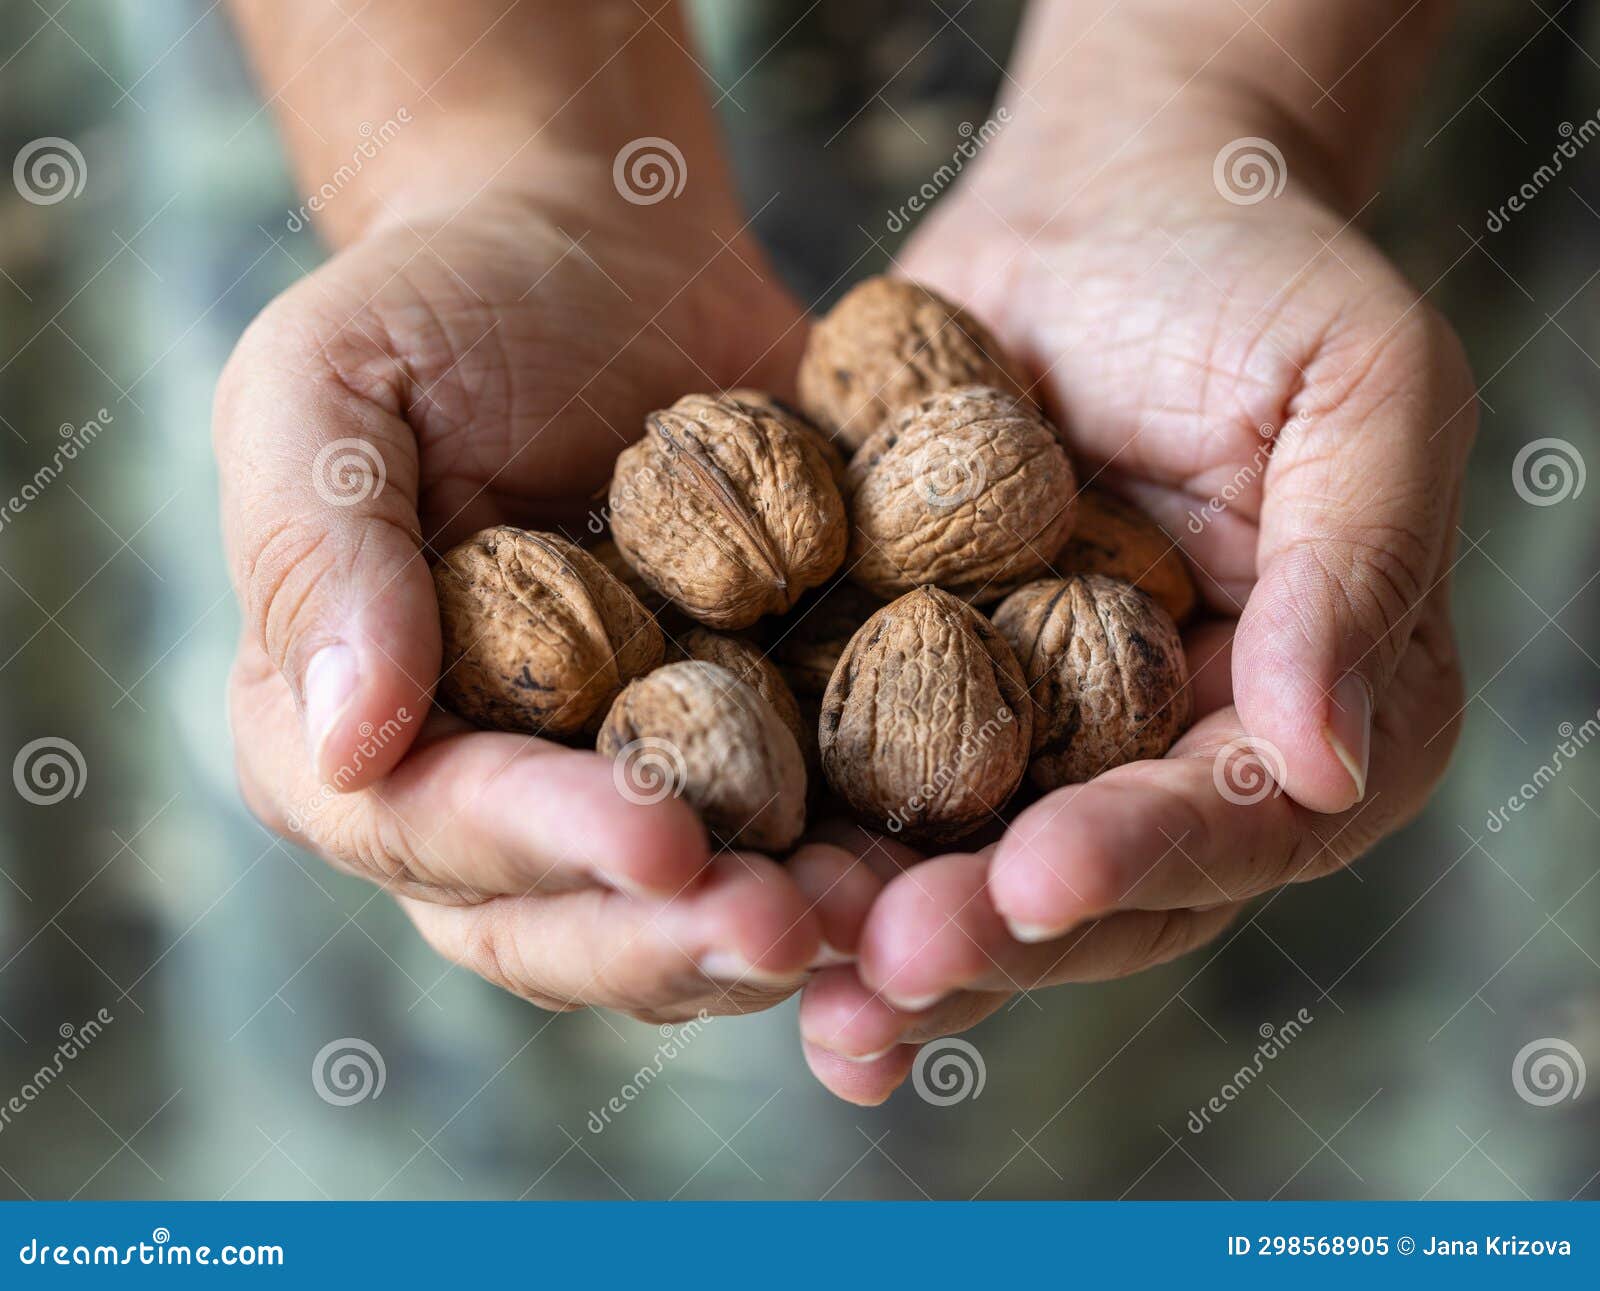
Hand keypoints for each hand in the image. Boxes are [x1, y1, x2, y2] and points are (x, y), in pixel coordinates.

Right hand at [217, 159, 849, 1020]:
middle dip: (671, 939)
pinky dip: (854, 864)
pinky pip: (789, 837)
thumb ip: (319, 550)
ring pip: (680, 914)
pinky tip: (933, 863)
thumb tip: (347, 744)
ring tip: (886, 915)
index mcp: (352, 731)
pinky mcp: (735, 751)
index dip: (542, 848)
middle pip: (557, 923)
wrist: (600, 261)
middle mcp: (479, 793)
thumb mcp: (329, 385)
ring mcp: (613, 784)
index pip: (430, 824)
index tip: (661, 844)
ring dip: (779, 933)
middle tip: (790, 930)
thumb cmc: (441, 306)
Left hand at [799, 85, 1473, 1101]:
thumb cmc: (1254, 276)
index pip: (1235, 822)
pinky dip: (793, 838)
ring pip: (955, 864)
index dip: (1141, 860)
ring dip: (868, 922)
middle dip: (983, 933)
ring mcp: (1038, 742)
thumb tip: (1325, 758)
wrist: (1101, 208)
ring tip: (777, 948)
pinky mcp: (919, 699)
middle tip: (881, 962)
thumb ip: (1357, 566)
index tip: (1038, 878)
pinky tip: (712, 886)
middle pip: (1082, 890)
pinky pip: (857, 784)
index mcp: (1303, 717)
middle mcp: (1169, 762)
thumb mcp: (1362, 388)